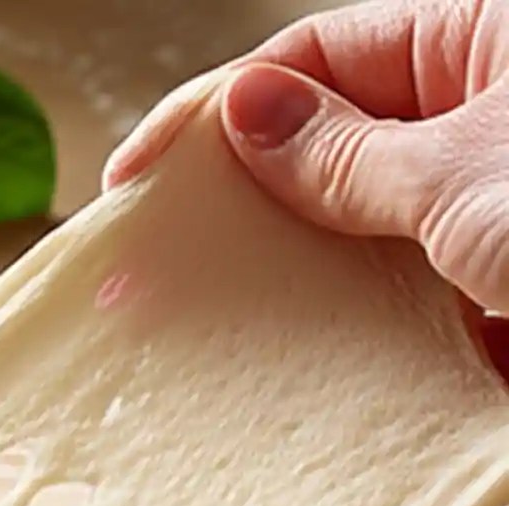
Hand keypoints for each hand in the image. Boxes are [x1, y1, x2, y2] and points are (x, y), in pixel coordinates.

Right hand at [104, 0, 508, 314]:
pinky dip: (377, 334)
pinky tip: (318, 362)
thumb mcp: (465, 177)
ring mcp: (504, 199)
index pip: (318, 57)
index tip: (138, 176)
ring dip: (307, 278)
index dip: (218, 111)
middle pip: (337, 143)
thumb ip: (349, 155)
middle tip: (159, 255)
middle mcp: (493, 111)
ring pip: (374, 230)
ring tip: (222, 319)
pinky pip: (425, 299)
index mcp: (486, 38)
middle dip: (250, 201)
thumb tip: (243, 111)